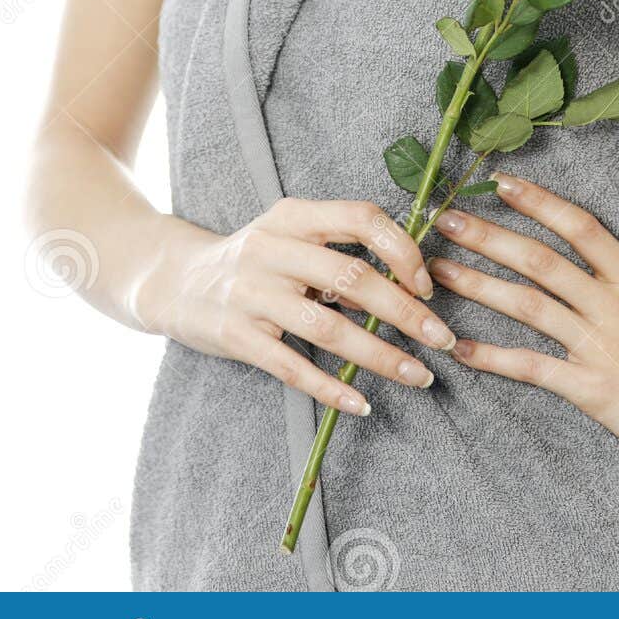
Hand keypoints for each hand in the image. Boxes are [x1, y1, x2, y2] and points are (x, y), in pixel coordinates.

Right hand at [137, 198, 458, 411]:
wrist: (176, 281)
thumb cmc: (254, 260)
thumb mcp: (291, 238)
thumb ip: (340, 254)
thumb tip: (406, 286)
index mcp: (294, 215)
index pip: (361, 217)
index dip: (402, 249)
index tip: (427, 284)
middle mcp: (272, 248)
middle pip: (352, 276)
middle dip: (405, 311)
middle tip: (442, 338)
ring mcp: (251, 292)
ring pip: (328, 327)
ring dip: (380, 355)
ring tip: (418, 375)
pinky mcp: (236, 335)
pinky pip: (291, 366)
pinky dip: (330, 388)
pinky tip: (361, 404)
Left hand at [426, 174, 618, 480]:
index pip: (578, 225)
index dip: (537, 200)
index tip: (500, 182)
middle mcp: (610, 304)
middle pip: (539, 259)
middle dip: (487, 236)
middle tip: (444, 219)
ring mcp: (598, 345)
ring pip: (526, 305)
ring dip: (477, 285)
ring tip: (435, 273)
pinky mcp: (589, 387)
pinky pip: (531, 367)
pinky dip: (492, 356)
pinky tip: (459, 347)